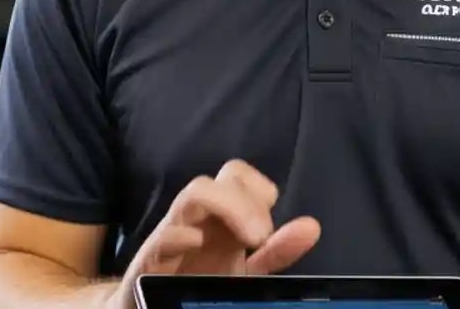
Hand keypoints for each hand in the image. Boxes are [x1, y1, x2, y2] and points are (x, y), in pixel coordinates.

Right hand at [108, 160, 320, 308]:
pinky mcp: (148, 264)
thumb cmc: (198, 284)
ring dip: (226, 205)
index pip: (238, 175)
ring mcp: (171, 237)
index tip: (268, 232)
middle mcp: (195, 219)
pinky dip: (178, 236)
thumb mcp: (244, 271)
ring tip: (250, 237)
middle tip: (261, 237)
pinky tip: (196, 242)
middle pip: (219, 177)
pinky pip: (161, 241)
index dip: (259, 191)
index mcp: (218, 217)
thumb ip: (275, 251)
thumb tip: (311, 226)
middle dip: (246, 198)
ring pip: (194, 194)